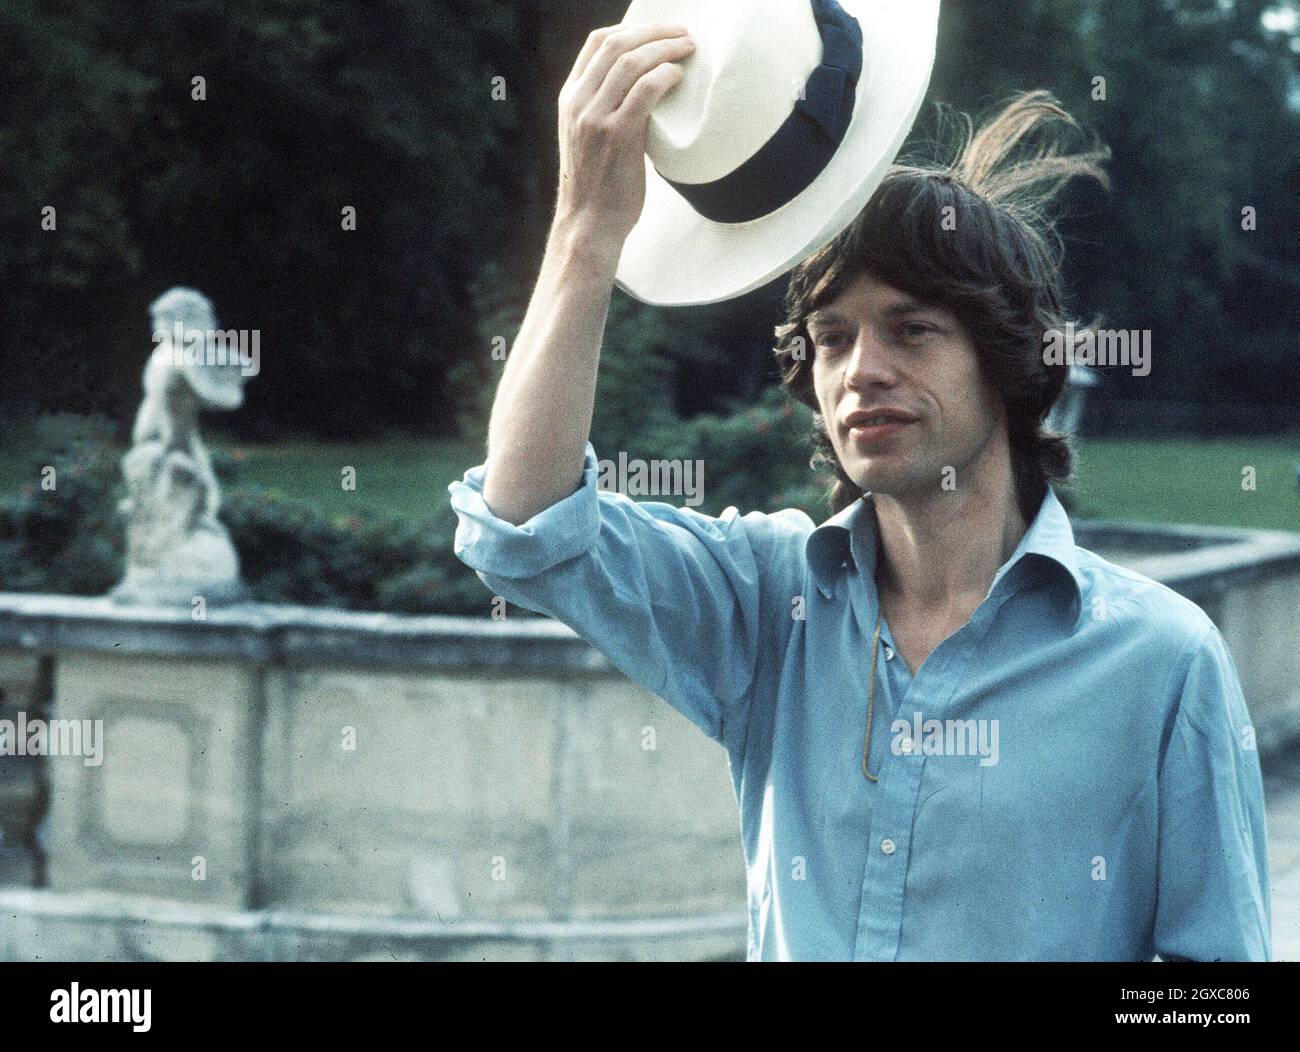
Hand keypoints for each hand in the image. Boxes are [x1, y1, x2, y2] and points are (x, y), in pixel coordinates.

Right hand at [554, 21, 695, 251]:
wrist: (589, 224)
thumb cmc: (598, 187)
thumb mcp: (589, 140)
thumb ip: (605, 111)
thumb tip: (644, 90)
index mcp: (570, 99)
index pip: (596, 43)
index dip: (631, 28)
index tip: (658, 30)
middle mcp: (578, 103)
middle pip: (616, 44)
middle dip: (655, 31)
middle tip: (683, 33)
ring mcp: (595, 118)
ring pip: (631, 62)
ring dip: (665, 49)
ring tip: (688, 48)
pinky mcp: (616, 135)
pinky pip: (644, 91)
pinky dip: (665, 76)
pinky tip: (679, 77)